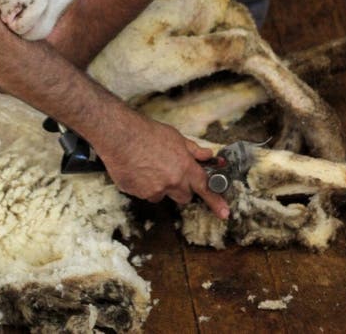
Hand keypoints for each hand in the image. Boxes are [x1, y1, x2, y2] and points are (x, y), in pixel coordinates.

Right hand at [96, 114, 229, 219]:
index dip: (216, 201)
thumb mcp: (175, 136)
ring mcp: (155, 190)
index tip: (224, 213)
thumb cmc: (148, 132)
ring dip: (158, 186)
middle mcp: (172, 182)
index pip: (205, 187)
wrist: (121, 135)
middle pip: (184, 197)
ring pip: (162, 195)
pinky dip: (142, 185)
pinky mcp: (139, 194)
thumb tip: (209, 155)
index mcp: (185, 167)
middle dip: (180, 189)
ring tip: (147, 165)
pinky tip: (136, 168)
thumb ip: (193, 150)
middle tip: (170, 173)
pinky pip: (144, 193)